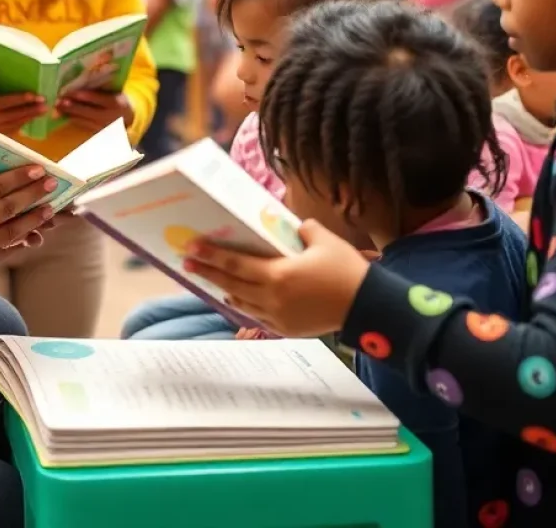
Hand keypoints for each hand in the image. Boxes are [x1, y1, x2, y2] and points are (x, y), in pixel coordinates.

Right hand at [0, 70, 47, 133]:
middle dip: (31, 109)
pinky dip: (22, 125)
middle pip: (16, 114)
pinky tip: (30, 121)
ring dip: (30, 117)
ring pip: (16, 123)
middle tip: (46, 105)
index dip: (21, 99)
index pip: (7, 102)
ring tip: (42, 112)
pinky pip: (12, 131)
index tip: (35, 96)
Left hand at [58, 90, 133, 130]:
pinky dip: (73, 120)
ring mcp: (103, 126)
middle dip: (73, 107)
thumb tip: (85, 78)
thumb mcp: (116, 91)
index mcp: (116, 103)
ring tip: (57, 108)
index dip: (87, 96)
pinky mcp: (97, 132)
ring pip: (84, 120)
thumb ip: (103, 88)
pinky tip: (63, 115)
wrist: (129, 117)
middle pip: (89, 112)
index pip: (100, 100)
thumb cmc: (119, 99)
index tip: (73, 92)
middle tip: (59, 101)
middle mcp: (110, 117)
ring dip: (69, 114)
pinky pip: (83, 126)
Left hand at [181, 220, 370, 337]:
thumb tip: (291, 226)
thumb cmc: (346, 271)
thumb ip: (303, 229)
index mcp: (277, 274)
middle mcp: (272, 297)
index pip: (235, 264)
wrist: (368, 308)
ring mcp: (278, 316)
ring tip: (211, 280)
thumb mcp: (324, 240)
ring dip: (224, 290)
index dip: (211, 255)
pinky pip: (257, 316)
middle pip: (231, 284)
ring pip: (242, 302)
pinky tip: (237, 298)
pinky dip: (244, 305)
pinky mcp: (287, 328)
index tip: (192, 248)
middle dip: (207, 273)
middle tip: (187, 263)